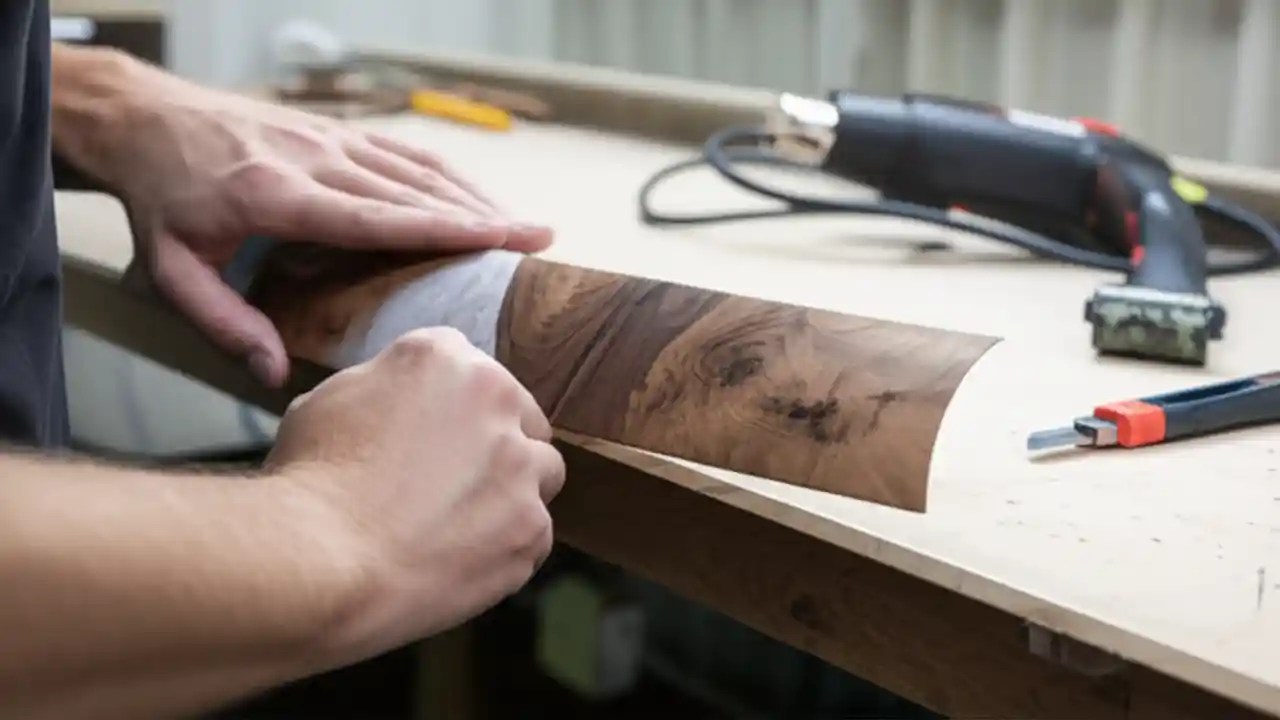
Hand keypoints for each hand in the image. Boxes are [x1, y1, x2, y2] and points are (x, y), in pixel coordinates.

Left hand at [53, 47, 552, 386]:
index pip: (377, 216)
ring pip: (418, 168)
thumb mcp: (171, 270)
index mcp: (280, 197)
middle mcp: (316, 160)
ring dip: (477, 197)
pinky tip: (480, 198)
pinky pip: (404, 152)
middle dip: (483, 215)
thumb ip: (222, 322)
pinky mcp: (337, 132)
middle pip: (415, 191)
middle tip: (539, 241)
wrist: (147, 119)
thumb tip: (272, 373)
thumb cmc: (163, 199)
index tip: (496, 239)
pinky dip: (449, 176)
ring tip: (526, 226)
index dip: (441, 228)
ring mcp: (331, 139)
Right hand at [264, 327, 563, 659]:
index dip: (452, 409)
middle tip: (456, 483)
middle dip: (498, 445)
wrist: (321, 559)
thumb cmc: (311, 481)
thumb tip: (394, 402)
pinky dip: (507, 548)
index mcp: (443, 357)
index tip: (435, 438)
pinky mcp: (532, 526)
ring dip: (514, 493)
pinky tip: (462, 561)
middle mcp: (496, 400)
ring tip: (464, 525)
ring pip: (542, 473)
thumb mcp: (329, 400)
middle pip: (522, 418)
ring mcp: (521, 466)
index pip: (469, 371)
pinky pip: (534, 534)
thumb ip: (382, 388)